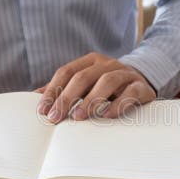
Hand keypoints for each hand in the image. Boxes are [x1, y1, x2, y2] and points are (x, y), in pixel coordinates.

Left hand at [36, 52, 155, 122]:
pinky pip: (130, 92)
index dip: (53, 90)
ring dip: (90, 100)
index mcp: (90, 61)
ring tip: (79, 117)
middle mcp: (107, 64)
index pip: (66, 72)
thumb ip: (64, 89)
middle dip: (67, 98)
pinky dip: (117, 104)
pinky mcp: (141, 86)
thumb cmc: (108, 87)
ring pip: (106, 82)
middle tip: (56, 117)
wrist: (144, 82)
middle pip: (83, 77)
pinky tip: (107, 115)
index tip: (43, 110)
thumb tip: (35, 97)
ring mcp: (125, 73)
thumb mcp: (86, 84)